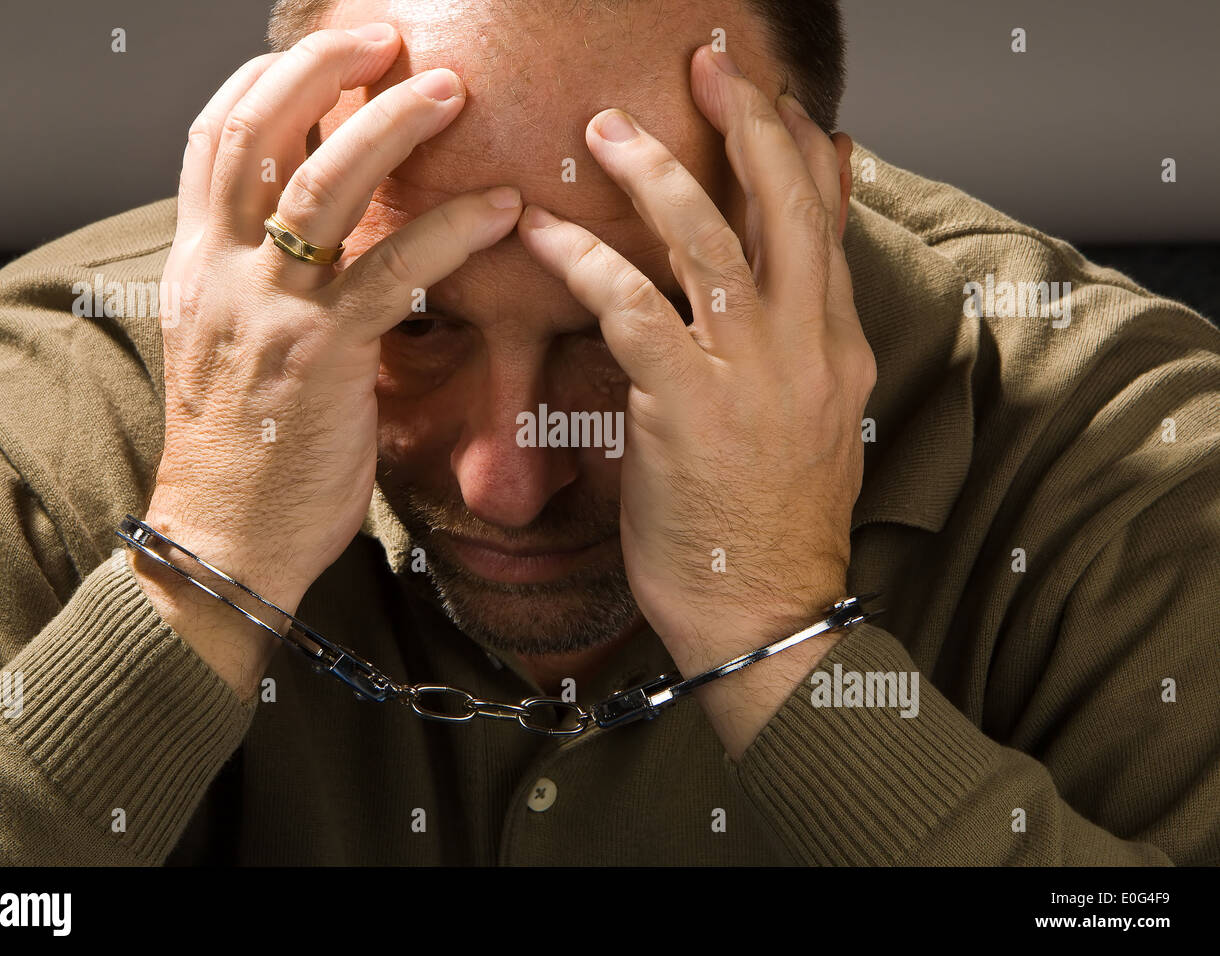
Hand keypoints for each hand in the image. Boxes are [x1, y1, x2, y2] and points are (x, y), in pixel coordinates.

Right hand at [139, 27, 522, 686]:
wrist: (224, 539)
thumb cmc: (242, 453)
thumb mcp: (230, 350)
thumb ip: (261, 286)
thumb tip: (314, 246)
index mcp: (197, 266)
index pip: (214, 141)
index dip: (266, 82)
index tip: (322, 50)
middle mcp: (223, 272)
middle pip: (261, 134)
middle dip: (322, 69)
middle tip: (387, 36)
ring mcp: (270, 309)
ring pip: (326, 183)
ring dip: (392, 123)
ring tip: (450, 88)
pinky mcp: (324, 354)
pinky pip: (394, 270)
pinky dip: (450, 227)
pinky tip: (501, 206)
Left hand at [516, 45, 874, 753]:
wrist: (765, 611)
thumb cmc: (770, 526)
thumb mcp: (809, 426)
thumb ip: (797, 352)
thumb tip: (774, 300)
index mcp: (840, 347)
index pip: (827, 224)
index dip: (801, 154)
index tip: (773, 105)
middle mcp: (807, 344)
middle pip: (786, 204)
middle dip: (748, 125)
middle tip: (708, 66)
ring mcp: (751, 371)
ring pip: (708, 238)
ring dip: (655, 172)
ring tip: (605, 129)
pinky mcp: (687, 403)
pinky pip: (631, 305)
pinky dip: (584, 259)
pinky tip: (543, 234)